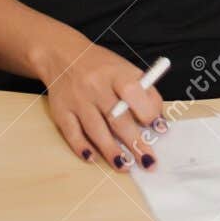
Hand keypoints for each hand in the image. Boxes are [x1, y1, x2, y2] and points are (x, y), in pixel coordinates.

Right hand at [38, 33, 169, 170]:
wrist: (63, 54)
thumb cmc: (101, 67)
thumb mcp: (126, 69)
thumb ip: (144, 91)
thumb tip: (158, 121)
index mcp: (116, 73)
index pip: (133, 92)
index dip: (147, 112)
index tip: (158, 128)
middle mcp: (95, 86)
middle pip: (117, 117)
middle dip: (134, 142)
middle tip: (147, 161)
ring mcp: (77, 99)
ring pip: (95, 129)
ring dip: (111, 150)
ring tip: (125, 166)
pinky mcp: (61, 110)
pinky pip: (72, 133)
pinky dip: (82, 147)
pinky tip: (93, 159)